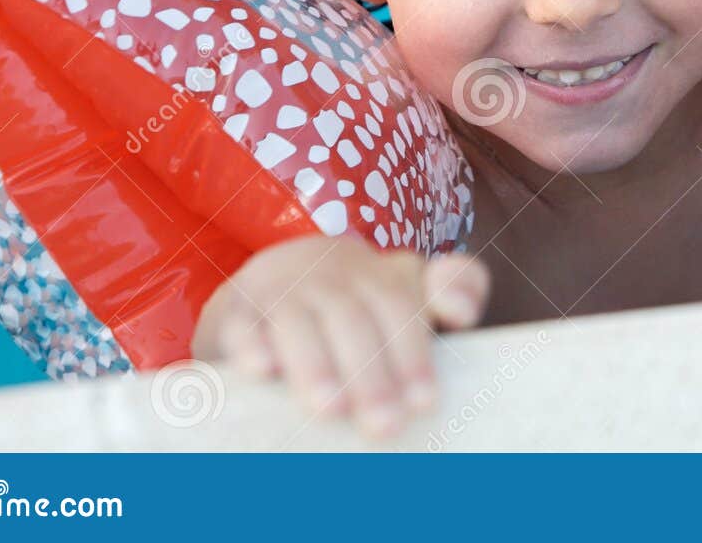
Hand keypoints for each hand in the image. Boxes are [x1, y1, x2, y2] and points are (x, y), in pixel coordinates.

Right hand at [190, 235, 490, 438]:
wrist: (276, 273)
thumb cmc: (360, 304)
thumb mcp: (409, 293)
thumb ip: (456, 290)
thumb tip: (464, 308)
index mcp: (378, 274)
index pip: (400, 306)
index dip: (414, 353)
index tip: (425, 403)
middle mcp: (330, 274)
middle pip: (352, 319)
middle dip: (371, 375)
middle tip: (384, 427)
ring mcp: (282, 289)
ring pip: (298, 321)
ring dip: (316, 365)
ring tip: (332, 410)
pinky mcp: (238, 308)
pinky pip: (242, 323)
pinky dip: (250, 344)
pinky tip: (261, 370)